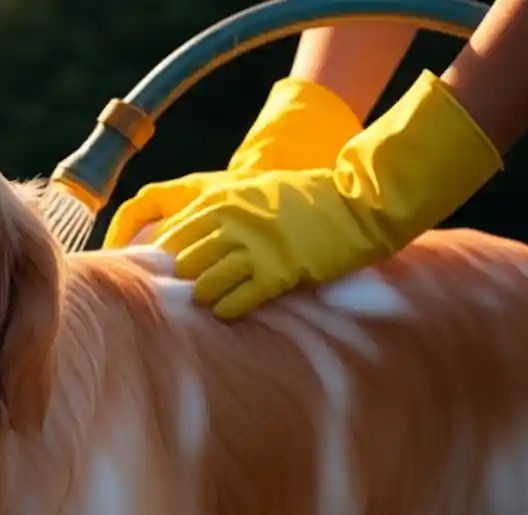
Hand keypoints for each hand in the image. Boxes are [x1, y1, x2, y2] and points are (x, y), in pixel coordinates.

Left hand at [154, 71, 502, 318]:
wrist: (360, 202)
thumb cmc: (310, 199)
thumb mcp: (258, 191)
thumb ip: (224, 209)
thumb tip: (192, 238)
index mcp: (222, 198)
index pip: (174, 235)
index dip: (167, 260)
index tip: (167, 276)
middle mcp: (231, 221)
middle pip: (184, 263)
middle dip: (184, 281)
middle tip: (186, 298)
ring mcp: (254, 247)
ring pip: (205, 284)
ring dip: (205, 298)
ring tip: (210, 304)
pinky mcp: (278, 272)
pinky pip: (237, 301)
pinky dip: (228, 310)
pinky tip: (230, 311)